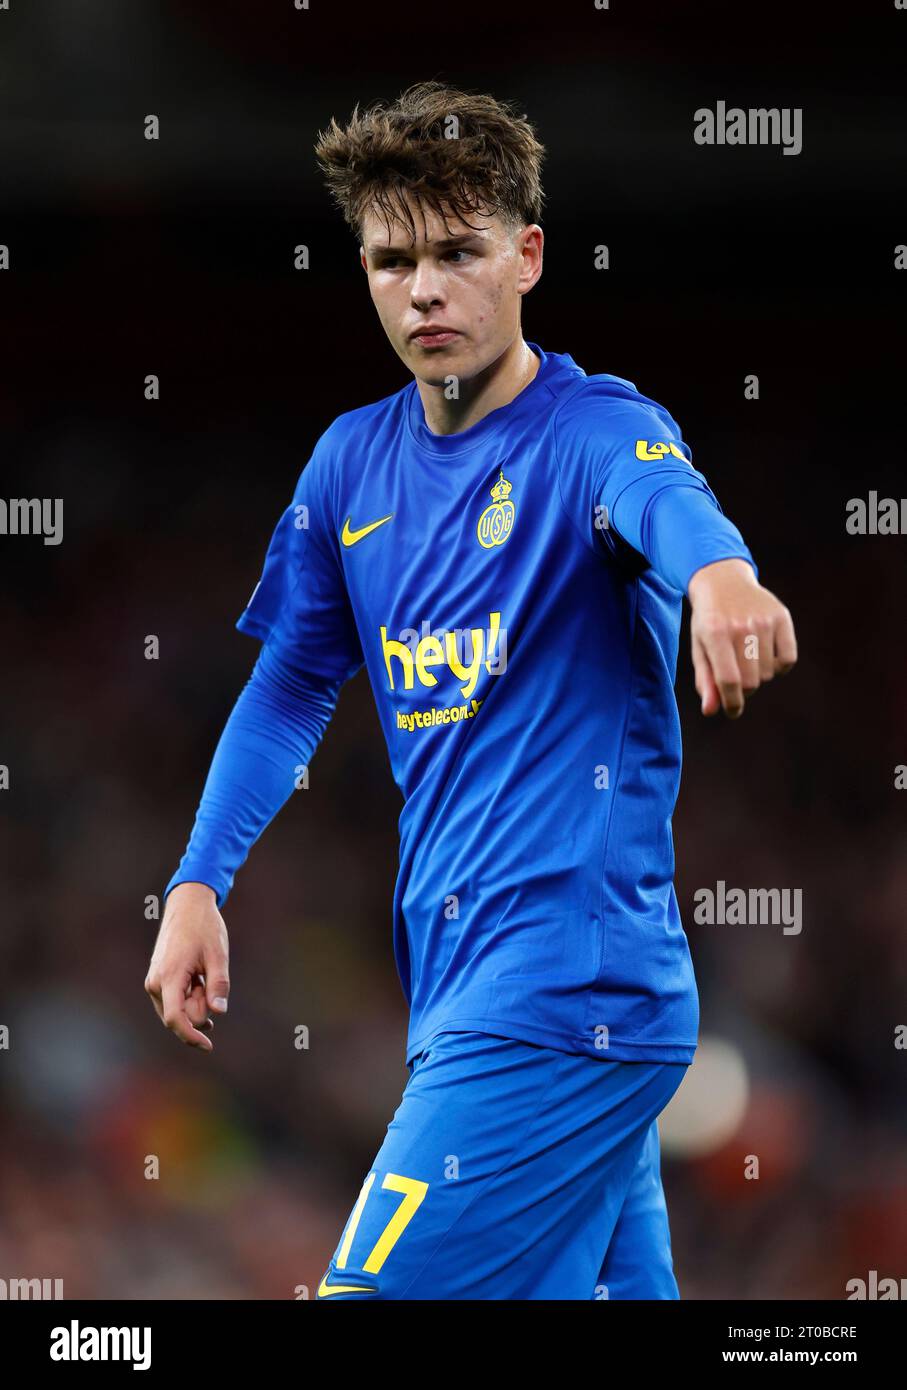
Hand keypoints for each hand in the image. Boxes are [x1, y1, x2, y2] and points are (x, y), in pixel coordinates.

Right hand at [144, 882, 229, 1051]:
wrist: (187, 905)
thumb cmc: (204, 928)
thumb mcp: (218, 955)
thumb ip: (219, 984)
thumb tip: (219, 1012)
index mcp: (169, 977)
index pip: (175, 1019)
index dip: (191, 1036)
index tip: (208, 1046)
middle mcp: (155, 983)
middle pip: (180, 1016)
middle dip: (200, 1007)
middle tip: (209, 977)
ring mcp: (153, 982)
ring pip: (178, 1009)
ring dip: (196, 1000)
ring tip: (204, 974)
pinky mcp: (156, 980)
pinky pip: (174, 1000)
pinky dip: (190, 996)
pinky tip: (200, 980)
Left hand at [687, 558, 796, 718]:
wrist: (723, 581)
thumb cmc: (708, 621)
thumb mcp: (700, 648)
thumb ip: (705, 680)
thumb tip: (711, 711)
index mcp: (714, 634)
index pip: (729, 680)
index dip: (732, 703)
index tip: (732, 711)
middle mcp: (741, 626)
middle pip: (751, 682)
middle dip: (743, 688)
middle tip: (736, 676)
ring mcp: (763, 620)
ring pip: (769, 673)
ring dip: (759, 674)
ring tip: (747, 658)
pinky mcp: (782, 617)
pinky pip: (788, 659)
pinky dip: (780, 666)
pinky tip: (767, 656)